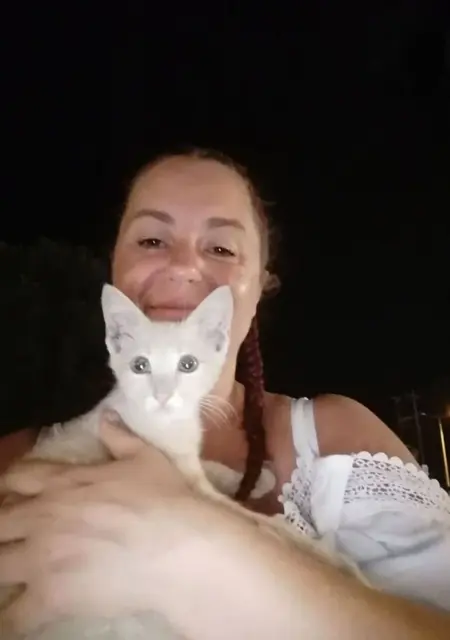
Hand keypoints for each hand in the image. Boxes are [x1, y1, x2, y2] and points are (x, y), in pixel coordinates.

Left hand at [0, 413, 200, 633]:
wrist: (179, 545)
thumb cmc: (165, 498)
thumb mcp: (145, 457)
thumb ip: (120, 437)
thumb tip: (106, 416)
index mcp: (65, 483)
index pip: (18, 478)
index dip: (9, 487)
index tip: (12, 497)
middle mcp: (44, 516)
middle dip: (3, 530)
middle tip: (16, 540)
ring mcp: (42, 557)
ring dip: (4, 569)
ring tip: (16, 577)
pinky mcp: (50, 595)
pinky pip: (13, 616)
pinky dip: (12, 620)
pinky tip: (17, 621)